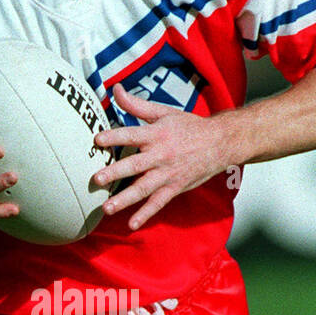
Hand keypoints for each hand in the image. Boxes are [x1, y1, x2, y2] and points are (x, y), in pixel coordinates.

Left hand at [91, 83, 233, 229]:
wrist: (219, 143)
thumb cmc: (188, 126)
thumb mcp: (163, 112)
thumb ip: (136, 105)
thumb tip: (115, 89)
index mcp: (156, 134)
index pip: (132, 134)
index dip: (114, 136)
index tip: (97, 139)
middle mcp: (161, 155)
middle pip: (135, 165)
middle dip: (115, 172)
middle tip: (96, 179)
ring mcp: (167, 174)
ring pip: (143, 188)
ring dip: (124, 199)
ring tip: (106, 208)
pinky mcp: (174, 188)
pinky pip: (158, 203)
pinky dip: (145, 215)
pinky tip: (131, 224)